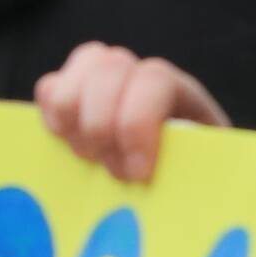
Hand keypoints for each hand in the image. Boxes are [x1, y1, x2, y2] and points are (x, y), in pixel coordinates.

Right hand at [33, 41, 229, 184]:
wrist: (177, 186)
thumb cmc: (191, 189)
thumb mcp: (205, 181)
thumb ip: (199, 174)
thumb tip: (200, 187)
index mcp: (182, 94)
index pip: (155, 81)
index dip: (137, 123)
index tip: (137, 174)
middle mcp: (143, 77)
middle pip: (111, 67)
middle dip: (101, 124)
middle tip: (109, 172)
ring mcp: (106, 80)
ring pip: (82, 66)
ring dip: (74, 118)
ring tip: (87, 158)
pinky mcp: (72, 96)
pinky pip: (50, 87)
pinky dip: (51, 115)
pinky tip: (65, 145)